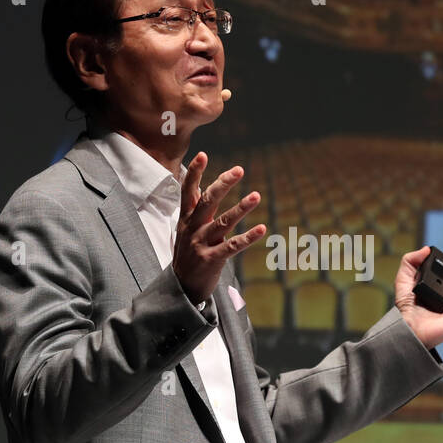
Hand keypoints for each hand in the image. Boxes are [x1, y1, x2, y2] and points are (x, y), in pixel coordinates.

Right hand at [173, 152, 266, 304]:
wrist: (180, 288)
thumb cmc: (188, 254)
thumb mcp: (186, 230)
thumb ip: (196, 210)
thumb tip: (204, 187)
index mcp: (186, 219)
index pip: (188, 191)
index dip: (194, 173)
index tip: (202, 154)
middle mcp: (192, 228)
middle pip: (208, 201)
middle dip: (223, 184)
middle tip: (238, 169)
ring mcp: (201, 244)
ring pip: (223, 222)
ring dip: (241, 208)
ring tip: (256, 195)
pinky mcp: (211, 259)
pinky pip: (233, 246)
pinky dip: (248, 237)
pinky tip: (262, 229)